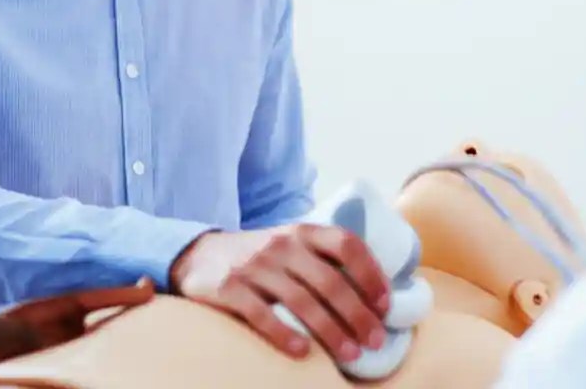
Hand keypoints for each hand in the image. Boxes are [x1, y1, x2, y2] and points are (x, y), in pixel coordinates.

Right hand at [169, 225, 390, 362]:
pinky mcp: (229, 288)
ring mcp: (255, 266)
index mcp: (303, 232)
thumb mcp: (292, 244)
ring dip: (330, 330)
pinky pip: (260, 313)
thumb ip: (324, 258)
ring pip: (300, 300)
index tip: (384, 303)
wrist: (200, 255)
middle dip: (357, 313)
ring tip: (350, 353)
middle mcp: (282, 245)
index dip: (371, 273)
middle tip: (374, 340)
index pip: (347, 244)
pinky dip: (283, 334)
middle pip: (329, 280)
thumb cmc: (261, 257)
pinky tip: (302, 352)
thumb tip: (375, 293)